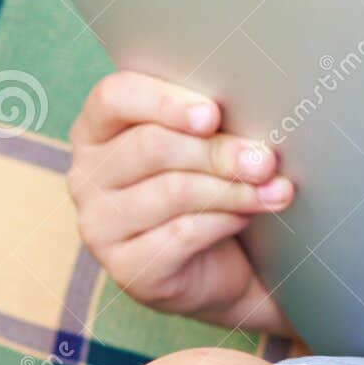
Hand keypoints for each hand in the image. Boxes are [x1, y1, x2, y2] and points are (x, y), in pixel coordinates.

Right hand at [67, 72, 295, 335]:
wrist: (221, 260)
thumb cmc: (210, 183)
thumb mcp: (209, 142)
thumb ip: (213, 123)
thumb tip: (253, 120)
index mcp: (99, 129)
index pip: (114, 98)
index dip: (164, 102)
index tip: (213, 114)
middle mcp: (88, 176)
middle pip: (151, 146)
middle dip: (218, 151)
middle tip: (265, 160)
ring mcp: (99, 225)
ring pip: (172, 191)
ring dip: (234, 189)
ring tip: (275, 189)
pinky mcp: (126, 267)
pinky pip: (181, 234)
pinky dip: (225, 221)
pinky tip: (246, 217)